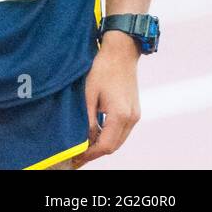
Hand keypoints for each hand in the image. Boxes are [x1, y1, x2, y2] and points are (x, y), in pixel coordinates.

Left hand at [75, 32, 141, 165]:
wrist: (120, 52)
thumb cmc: (102, 69)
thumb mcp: (88, 93)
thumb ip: (86, 118)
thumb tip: (81, 138)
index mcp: (120, 115)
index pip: (106, 145)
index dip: (90, 154)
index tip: (76, 159)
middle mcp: (131, 118)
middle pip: (114, 145)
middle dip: (96, 152)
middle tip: (77, 157)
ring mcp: (135, 114)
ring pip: (118, 139)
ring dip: (103, 144)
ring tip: (83, 147)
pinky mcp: (133, 110)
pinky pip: (121, 130)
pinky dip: (109, 135)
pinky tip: (95, 133)